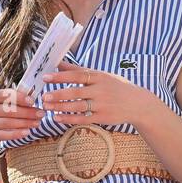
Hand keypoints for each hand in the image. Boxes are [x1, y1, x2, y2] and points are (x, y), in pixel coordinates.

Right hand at [0, 86, 43, 154]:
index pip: (4, 94)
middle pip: (8, 109)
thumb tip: (31, 96)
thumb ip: (10, 100)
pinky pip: (4, 135)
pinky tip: (27, 132)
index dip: (20, 97)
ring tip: (37, 123)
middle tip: (41, 113)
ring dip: (25, 123)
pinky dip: (17, 134)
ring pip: (7, 122)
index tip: (33, 101)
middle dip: (27, 112)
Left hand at [39, 60, 162, 128]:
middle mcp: (100, 90)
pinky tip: (57, 118)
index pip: (77, 76)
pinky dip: (69, 119)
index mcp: (99, 77)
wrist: (137, 104)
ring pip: (77, 106)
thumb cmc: (116, 86)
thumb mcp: (100, 75)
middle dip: (58, 94)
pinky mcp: (103, 117)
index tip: (45, 77)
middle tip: (43, 96)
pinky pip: (83, 119)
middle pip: (75, 92)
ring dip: (60, 107)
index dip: (60, 77)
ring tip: (46, 107)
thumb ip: (79, 70)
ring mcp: (102, 105)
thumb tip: (59, 63)